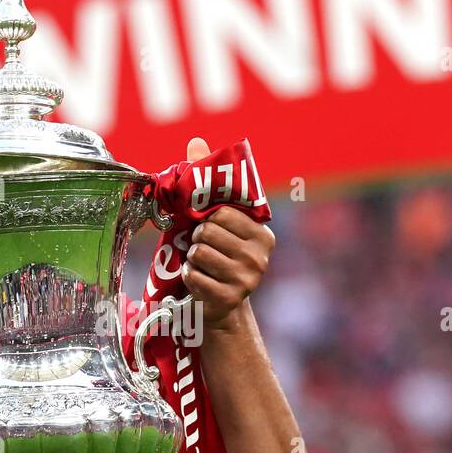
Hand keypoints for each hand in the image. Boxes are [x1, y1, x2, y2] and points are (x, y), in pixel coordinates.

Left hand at [179, 137, 275, 331]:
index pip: (223, 212)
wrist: (219, 310)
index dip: (208, 218)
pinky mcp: (230, 298)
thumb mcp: (216, 221)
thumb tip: (196, 142)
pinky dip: (189, 277)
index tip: (210, 226)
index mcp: (263, 233)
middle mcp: (260, 256)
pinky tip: (199, 282)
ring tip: (201, 265)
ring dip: (192, 259)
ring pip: (199, 252)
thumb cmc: (216, 258)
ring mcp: (247, 279)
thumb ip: (209, 182)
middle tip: (203, 248)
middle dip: (198, 238)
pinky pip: (193, 275)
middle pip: (209, 231)